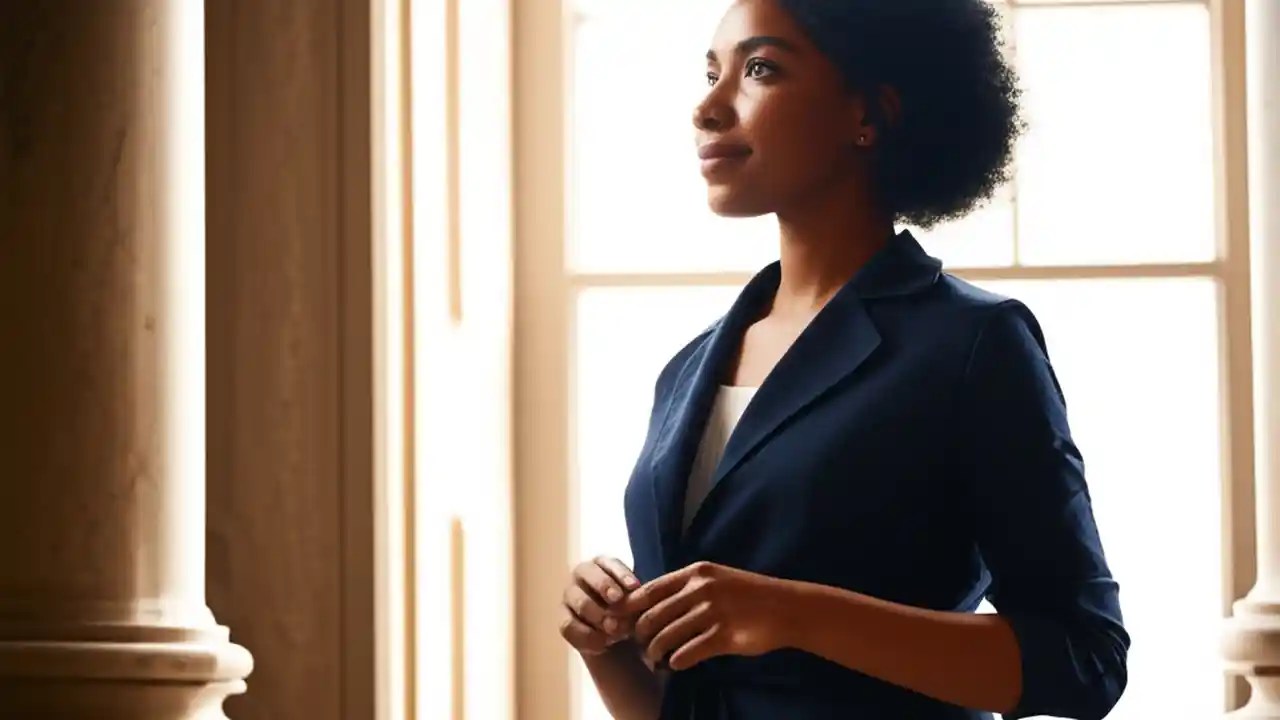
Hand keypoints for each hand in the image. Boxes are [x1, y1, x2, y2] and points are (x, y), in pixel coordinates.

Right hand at [560, 556, 642, 656]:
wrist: (619, 645)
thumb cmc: (631, 614)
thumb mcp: (638, 606)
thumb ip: (637, 600)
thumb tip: (636, 596)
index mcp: (602, 565)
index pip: (608, 562)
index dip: (621, 573)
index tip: (635, 586)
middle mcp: (581, 575)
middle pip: (586, 572)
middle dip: (604, 585)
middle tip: (618, 600)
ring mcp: (570, 596)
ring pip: (579, 601)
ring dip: (598, 614)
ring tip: (615, 630)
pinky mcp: (564, 620)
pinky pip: (569, 626)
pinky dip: (586, 636)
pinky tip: (602, 645)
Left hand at [625, 561, 790, 671]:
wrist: (785, 607)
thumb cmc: (748, 594)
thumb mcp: (717, 578)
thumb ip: (687, 586)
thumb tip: (653, 603)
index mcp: (696, 572)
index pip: (650, 590)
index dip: (631, 608)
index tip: (622, 621)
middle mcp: (701, 589)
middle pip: (654, 615)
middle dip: (641, 634)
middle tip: (640, 646)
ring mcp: (713, 612)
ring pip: (668, 636)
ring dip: (656, 652)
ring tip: (655, 660)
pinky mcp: (724, 636)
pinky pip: (689, 652)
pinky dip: (677, 661)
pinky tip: (676, 664)